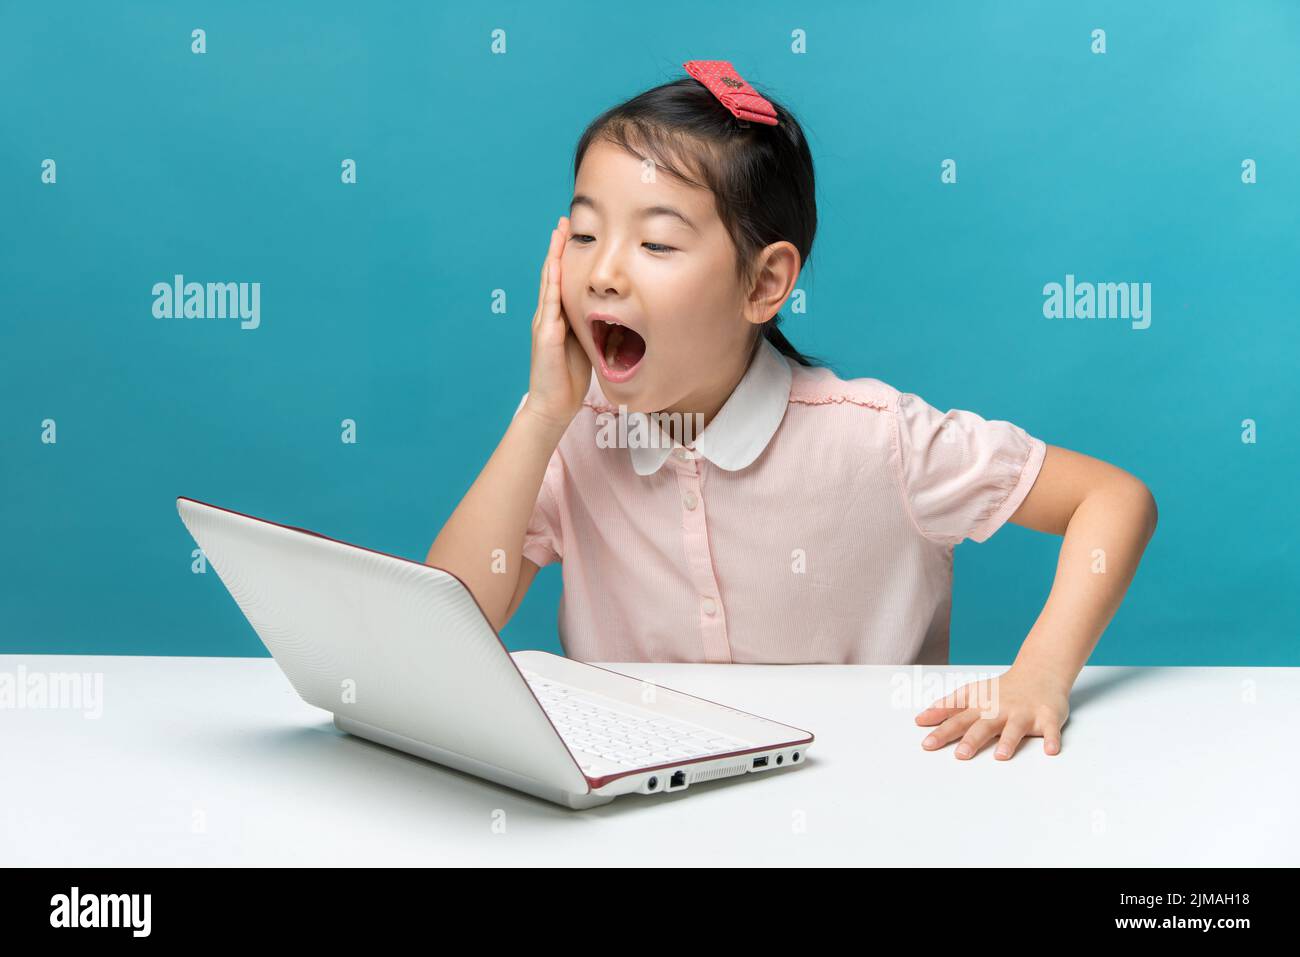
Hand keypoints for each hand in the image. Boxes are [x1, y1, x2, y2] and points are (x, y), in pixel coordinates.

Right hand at [524, 215, 590, 431]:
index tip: (573, 232)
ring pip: (548, 282)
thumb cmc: (569, 379)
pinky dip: (552, 283)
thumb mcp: (585, 345)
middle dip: (558, 246)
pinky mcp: (546, 336)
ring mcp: (545, 324)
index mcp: (559, 318)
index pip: (561, 280)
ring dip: (553, 256)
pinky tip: (554, 265)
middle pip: (552, 273)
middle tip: (563, 220)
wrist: (553, 406)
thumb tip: (613, 313)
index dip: (566, 256)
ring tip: (557, 233)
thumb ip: (592, 326)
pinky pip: (550, 305)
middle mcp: (548, 316)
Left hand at [914, 662, 1069, 758]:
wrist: (1038, 673)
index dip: (941, 730)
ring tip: (1001, 756)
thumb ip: (947, 707)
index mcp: (981, 706)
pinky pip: (1051, 730)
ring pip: (1015, 728)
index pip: (958, 719)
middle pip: (983, 725)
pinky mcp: (1048, 716)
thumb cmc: (1002, 690)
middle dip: (971, 739)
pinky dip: (1052, 739)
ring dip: (1009, 741)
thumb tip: (920, 720)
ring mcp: (1024, 713)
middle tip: (960, 755)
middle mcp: (1000, 710)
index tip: (926, 743)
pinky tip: (1051, 750)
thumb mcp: (972, 694)